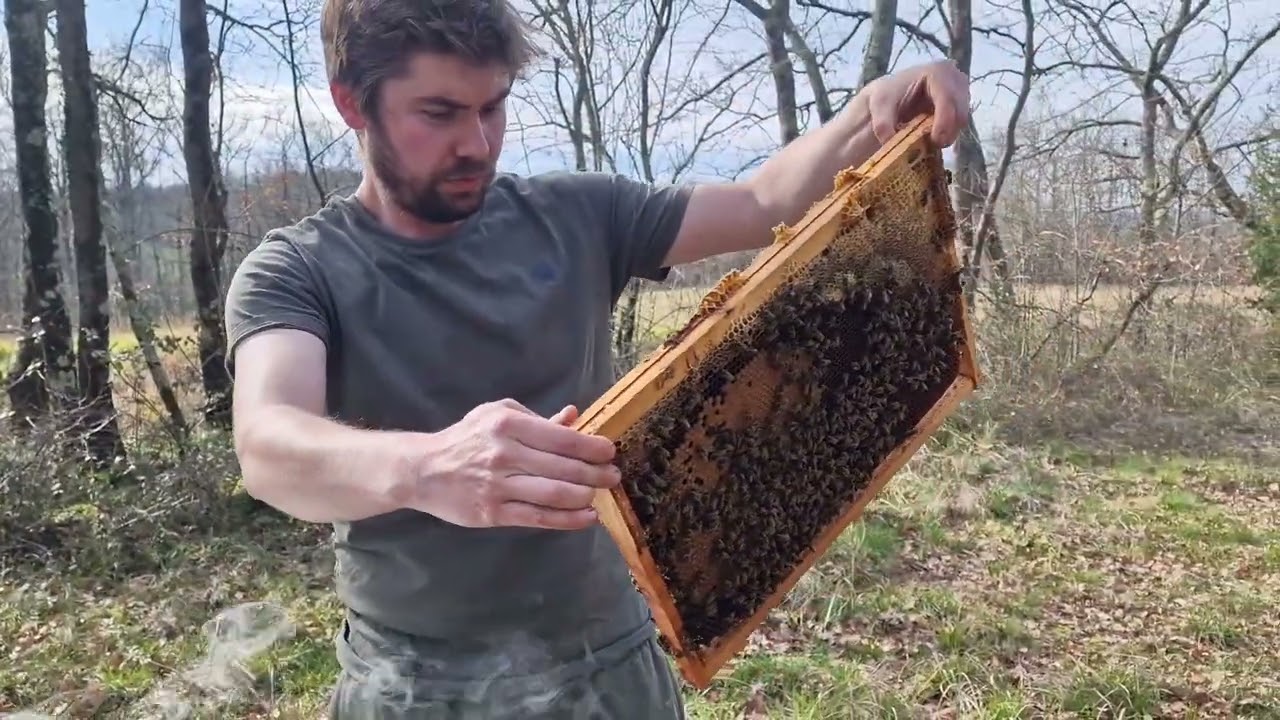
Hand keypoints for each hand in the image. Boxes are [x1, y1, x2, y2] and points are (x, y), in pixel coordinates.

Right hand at [399, 399, 620, 530]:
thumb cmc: (466, 438)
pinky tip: (586, 518)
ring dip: (585, 497)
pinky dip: (567, 520)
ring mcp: (498, 486)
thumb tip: (574, 416)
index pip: (561, 438)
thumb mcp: (497, 415)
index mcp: (508, 425)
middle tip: (614, 476)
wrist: (423, 469)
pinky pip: (538, 518)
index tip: (610, 451)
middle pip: (563, 468)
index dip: (591, 447)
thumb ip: (537, 419)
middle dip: (595, 474)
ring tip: (600, 495)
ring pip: (554, 494)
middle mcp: (505, 454)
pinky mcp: (493, 512)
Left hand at [864, 60, 970, 147]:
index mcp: (936, 72)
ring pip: (962, 119)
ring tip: (929, 141)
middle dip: (948, 131)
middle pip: (960, 110)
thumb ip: (883, 124)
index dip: (944, 122)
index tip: (934, 141)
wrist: (890, 96)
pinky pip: (960, 123)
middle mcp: (953, 76)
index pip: (948, 98)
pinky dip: (949, 132)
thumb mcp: (878, 107)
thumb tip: (889, 141)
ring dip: (948, 133)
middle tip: (932, 145)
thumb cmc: (885, 97)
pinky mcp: (960, 102)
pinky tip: (933, 135)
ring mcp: (960, 89)